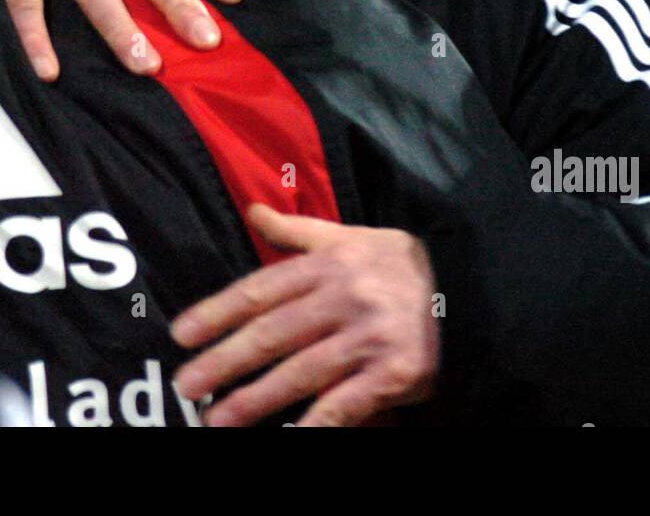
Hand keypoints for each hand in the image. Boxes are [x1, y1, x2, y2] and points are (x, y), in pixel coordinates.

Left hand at [170, 204, 438, 426]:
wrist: (467, 289)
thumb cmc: (396, 265)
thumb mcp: (348, 237)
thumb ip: (297, 232)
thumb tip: (253, 210)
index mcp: (328, 264)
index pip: (261, 290)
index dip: (218, 312)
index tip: (182, 334)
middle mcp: (344, 298)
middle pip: (273, 333)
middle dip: (225, 361)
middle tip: (186, 384)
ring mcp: (368, 337)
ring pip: (301, 371)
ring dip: (256, 399)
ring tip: (217, 419)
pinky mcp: (393, 372)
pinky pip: (346, 403)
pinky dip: (316, 423)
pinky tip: (290, 437)